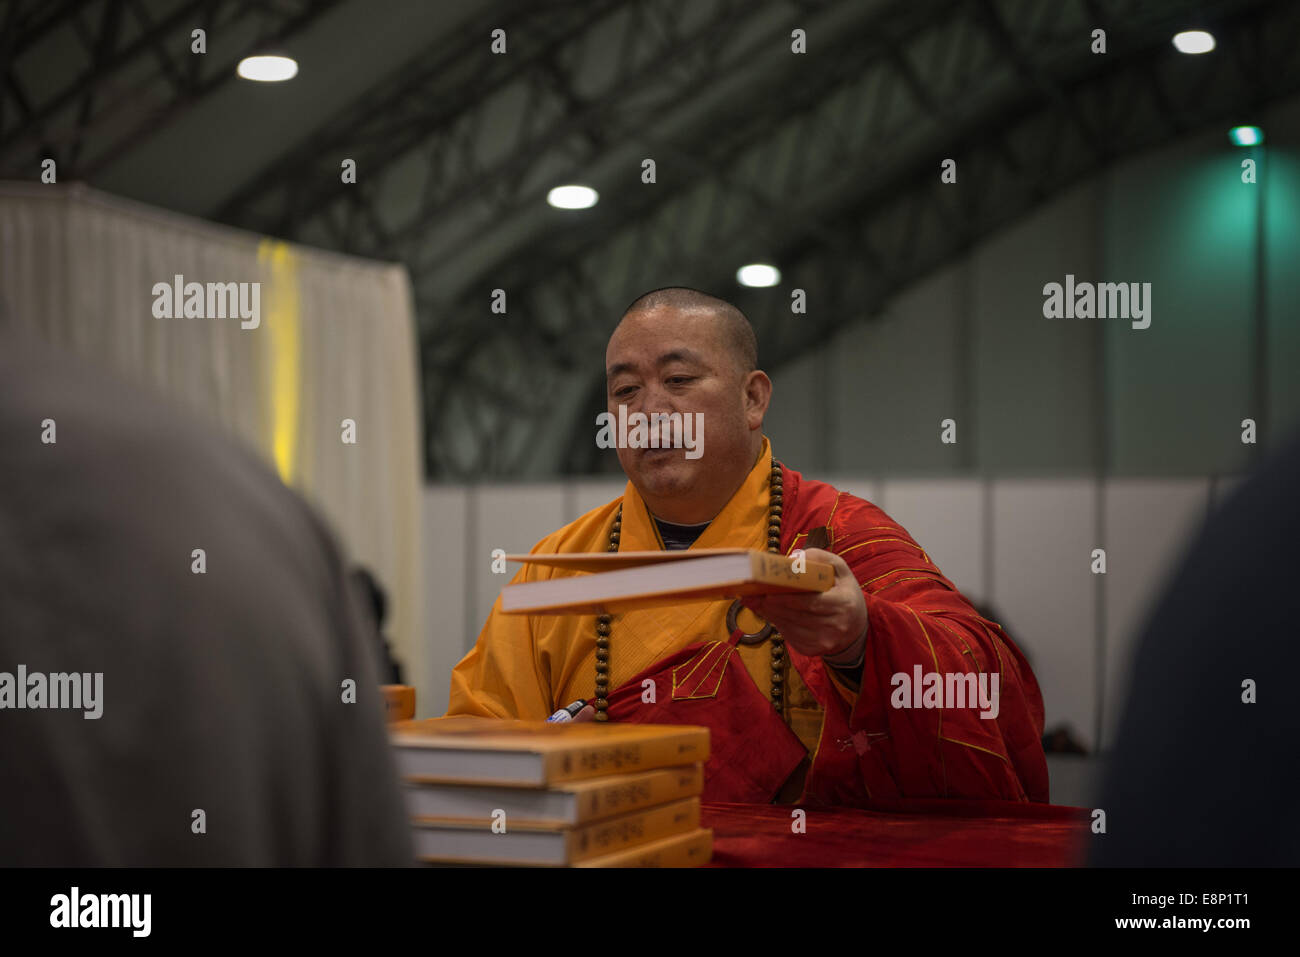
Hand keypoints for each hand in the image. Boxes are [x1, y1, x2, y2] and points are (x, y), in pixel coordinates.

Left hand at [740, 548, 867, 659]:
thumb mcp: (840, 569)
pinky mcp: (812, 650)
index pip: (811, 602)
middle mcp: (835, 626)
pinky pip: (789, 635)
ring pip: (789, 627)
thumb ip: (819, 557)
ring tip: (754, 601)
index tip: (766, 591)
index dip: (786, 598)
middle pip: (796, 615)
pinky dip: (776, 622)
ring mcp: (823, 642)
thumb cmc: (843, 592)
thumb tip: (793, 559)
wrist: (855, 628)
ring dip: (769, 614)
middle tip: (751, 594)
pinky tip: (767, 611)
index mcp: (844, 604)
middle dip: (771, 604)